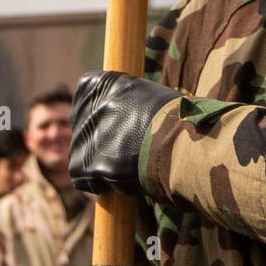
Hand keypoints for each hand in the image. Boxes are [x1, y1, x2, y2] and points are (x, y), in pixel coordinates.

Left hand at [68, 70, 179, 195]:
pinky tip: (113, 183)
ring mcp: (93, 135)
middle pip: (82, 124)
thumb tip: (123, 113)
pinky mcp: (93, 164)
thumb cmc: (180, 123)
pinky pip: (80, 176)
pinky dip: (93, 183)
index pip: (85, 90)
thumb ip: (130, 100)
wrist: (187, 147)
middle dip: (96, 138)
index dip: (93, 108)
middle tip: (119, 149)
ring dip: (94, 162)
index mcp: (110, 83)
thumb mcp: (152, 96)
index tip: (106, 120)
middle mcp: (97, 105)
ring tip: (121, 168)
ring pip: (78, 151)